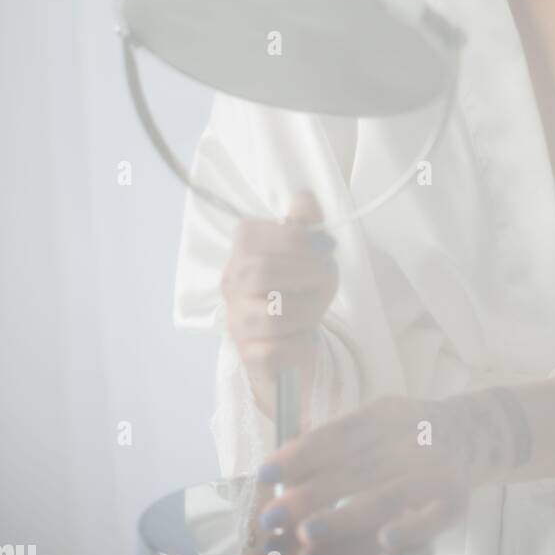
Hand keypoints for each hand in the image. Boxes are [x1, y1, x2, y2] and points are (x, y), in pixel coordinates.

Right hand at [221, 190, 336, 418]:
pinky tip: (305, 338)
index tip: (318, 250)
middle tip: (323, 281)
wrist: (294, 341)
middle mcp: (231, 283)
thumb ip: (306, 223)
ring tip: (314, 310)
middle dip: (306, 276)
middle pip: (262, 272)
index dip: (293, 240)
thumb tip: (304, 198)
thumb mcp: (310, 251)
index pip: (251, 234)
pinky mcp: (248, 356)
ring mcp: (236, 321)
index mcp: (242, 250)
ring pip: (273, 315)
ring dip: (308, 312)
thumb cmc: (299, 287)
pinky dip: (301, 345)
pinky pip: (276, 351)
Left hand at [255, 390, 526, 554]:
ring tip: (308, 534)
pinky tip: (382, 545)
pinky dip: (409, 531)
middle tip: (272, 515)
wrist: (474, 431)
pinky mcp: (456, 499)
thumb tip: (284, 464)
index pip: (336, 434)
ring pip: (388, 494)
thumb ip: (338, 439)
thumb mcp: (375, 420)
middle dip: (309, 494)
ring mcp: (436, 468)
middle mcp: (410, 437)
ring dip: (347, 516)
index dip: (299, 454)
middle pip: (355, 468)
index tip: (265, 473)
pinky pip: (433, 519)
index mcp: (384, 415)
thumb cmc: (407, 433)